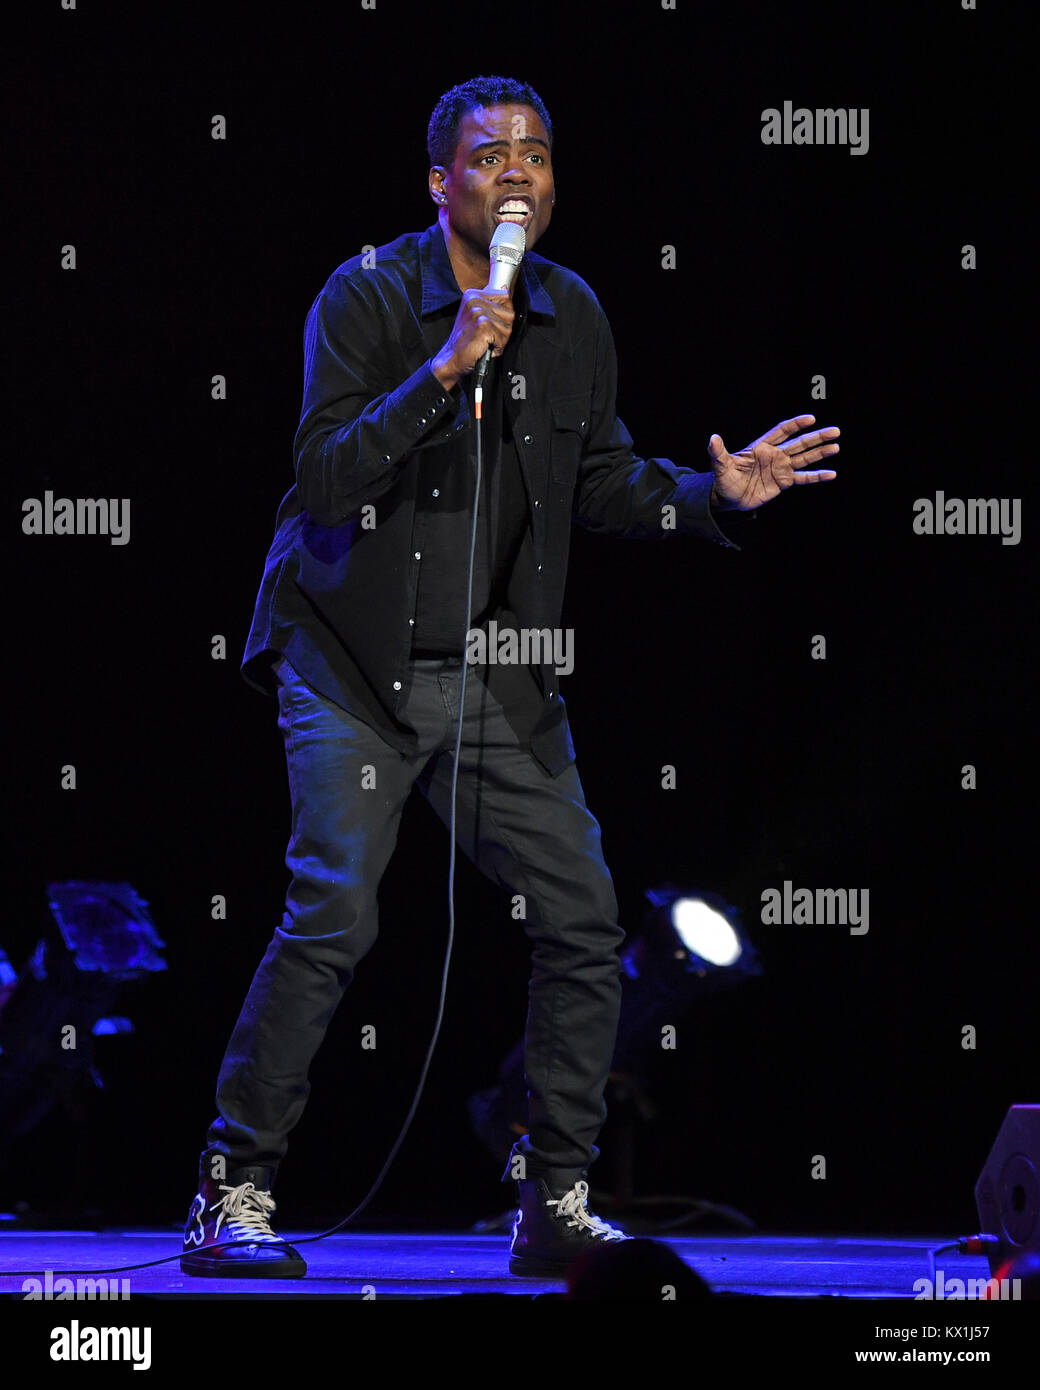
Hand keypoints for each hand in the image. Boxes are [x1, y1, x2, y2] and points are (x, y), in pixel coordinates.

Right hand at [432, 288, 514, 389]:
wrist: (452, 357)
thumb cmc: (465, 339)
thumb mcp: (476, 316)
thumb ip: (491, 305)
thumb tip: (507, 292)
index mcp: (473, 294)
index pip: (506, 297)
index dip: (504, 314)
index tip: (493, 323)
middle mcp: (476, 300)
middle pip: (510, 313)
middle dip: (503, 328)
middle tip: (488, 335)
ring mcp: (479, 313)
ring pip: (508, 327)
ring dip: (501, 339)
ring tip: (485, 341)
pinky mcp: (483, 327)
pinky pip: (503, 339)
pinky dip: (497, 347)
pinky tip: (484, 346)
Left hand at [708, 415, 838, 509]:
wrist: (728, 498)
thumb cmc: (724, 479)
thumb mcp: (720, 466)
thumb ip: (718, 452)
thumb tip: (713, 438)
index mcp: (761, 446)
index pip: (782, 431)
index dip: (796, 424)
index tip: (811, 418)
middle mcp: (775, 454)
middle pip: (799, 443)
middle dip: (816, 437)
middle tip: (835, 431)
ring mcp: (781, 467)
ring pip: (804, 458)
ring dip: (820, 453)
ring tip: (836, 446)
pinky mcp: (784, 482)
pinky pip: (803, 478)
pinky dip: (817, 476)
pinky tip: (831, 474)